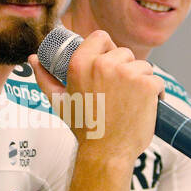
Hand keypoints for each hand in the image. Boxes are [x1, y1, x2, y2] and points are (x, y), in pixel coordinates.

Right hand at [29, 29, 161, 158]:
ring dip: (141, 81)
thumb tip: (33, 59)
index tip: (111, 63)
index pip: (101, 37)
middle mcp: (104, 64)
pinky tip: (147, 106)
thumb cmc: (83, 129)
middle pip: (124, 53)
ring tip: (131, 101)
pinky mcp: (147, 85)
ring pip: (143, 66)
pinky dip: (156, 93)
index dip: (108, 48)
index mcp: (81, 63)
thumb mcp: (59, 102)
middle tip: (120, 93)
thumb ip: (44, 78)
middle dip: (126, 69)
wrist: (106, 153)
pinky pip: (157, 81)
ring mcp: (128, 74)